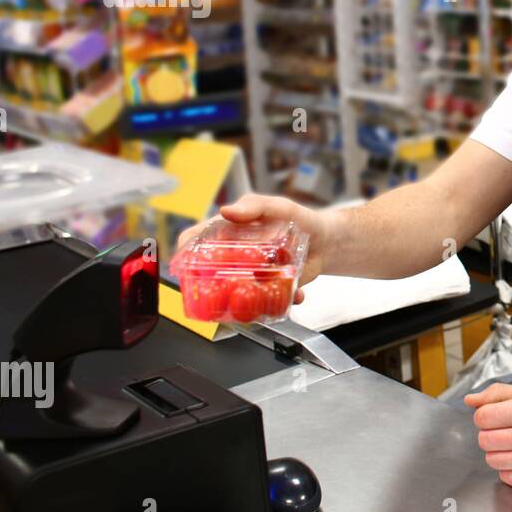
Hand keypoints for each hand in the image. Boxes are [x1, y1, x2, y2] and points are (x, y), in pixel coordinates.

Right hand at [175, 194, 333, 303]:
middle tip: (230, 286)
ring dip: (245, 302)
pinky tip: (296, 296)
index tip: (186, 268)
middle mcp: (233, 259)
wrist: (327, 240)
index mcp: (227, 235)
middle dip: (212, 288)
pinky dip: (279, 304)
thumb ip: (255, 207)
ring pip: (234, 296)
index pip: (193, 242)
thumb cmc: (299, 219)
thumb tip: (226, 211)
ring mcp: (249, 277)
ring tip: (265, 295)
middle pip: (209, 277)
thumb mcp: (279, 207)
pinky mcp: (268, 291)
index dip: (184, 256)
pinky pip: (266, 304)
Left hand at [464, 383, 511, 489]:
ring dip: (500, 452)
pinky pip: (503, 476)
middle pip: (483, 439)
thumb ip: (497, 393)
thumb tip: (469, 400)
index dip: (485, 416)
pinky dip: (510, 468)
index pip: (481, 417)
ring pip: (490, 459)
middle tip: (510, 431)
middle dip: (491, 434)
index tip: (498, 416)